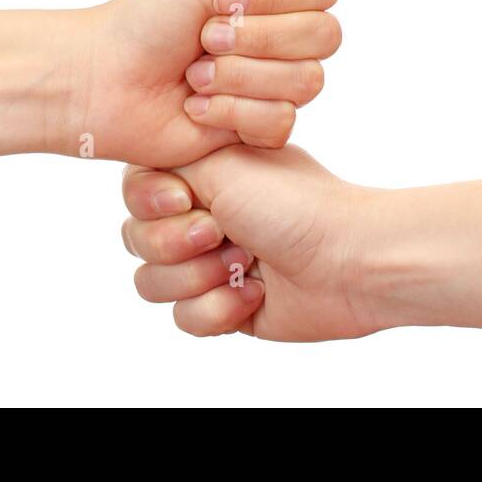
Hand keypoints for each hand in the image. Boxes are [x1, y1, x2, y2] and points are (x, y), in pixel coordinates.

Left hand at [66, 0, 340, 165]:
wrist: (106, 76)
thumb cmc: (149, 18)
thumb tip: (305, 13)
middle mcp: (280, 35)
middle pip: (325, 35)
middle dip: (261, 38)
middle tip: (206, 38)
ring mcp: (272, 82)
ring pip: (307, 81)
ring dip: (240, 76)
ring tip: (194, 76)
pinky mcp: (257, 127)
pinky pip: (280, 121)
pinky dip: (232, 112)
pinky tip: (195, 107)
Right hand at [120, 145, 384, 340]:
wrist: (347, 258)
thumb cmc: (293, 202)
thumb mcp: (218, 163)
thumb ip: (164, 169)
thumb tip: (137, 180)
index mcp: (197, 174)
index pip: (134, 192)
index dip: (151, 203)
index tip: (186, 200)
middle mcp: (198, 215)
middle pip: (135, 240)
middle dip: (176, 244)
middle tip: (222, 232)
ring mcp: (210, 263)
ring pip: (152, 284)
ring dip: (198, 278)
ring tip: (243, 264)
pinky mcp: (223, 306)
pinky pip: (184, 318)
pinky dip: (218, 309)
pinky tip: (255, 293)